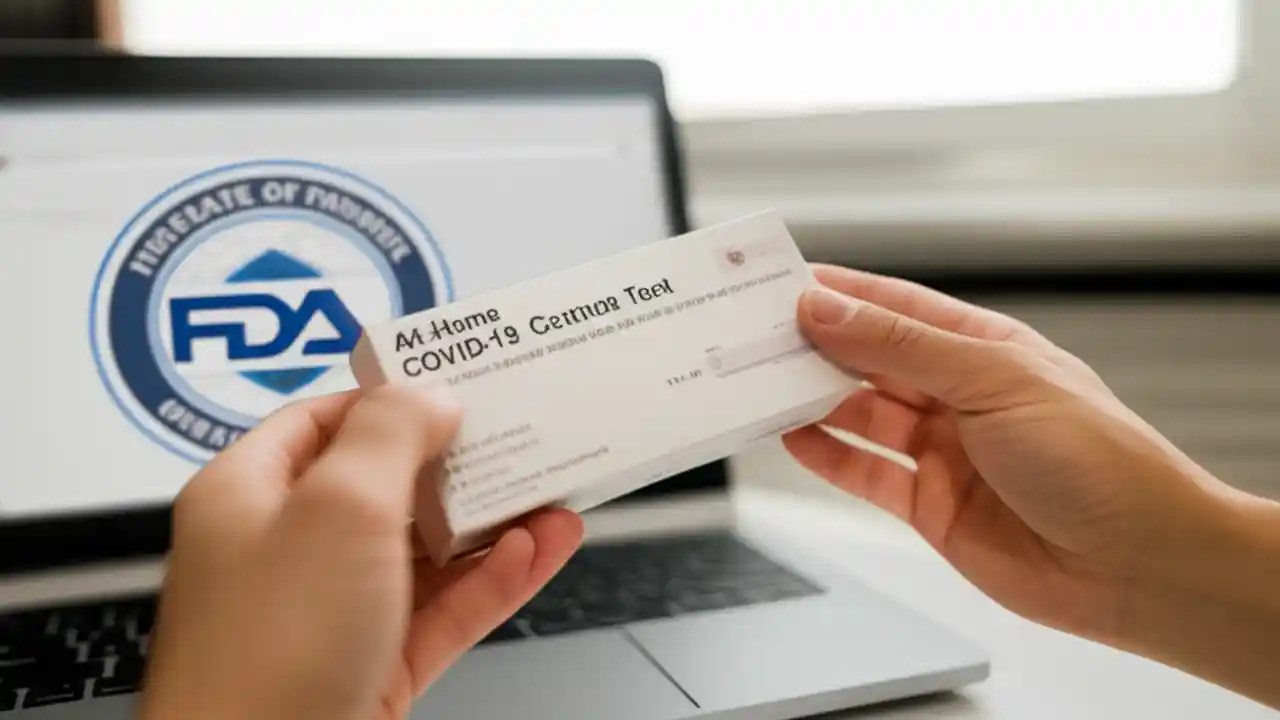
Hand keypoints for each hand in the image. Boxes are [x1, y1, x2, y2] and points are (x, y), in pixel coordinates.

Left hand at [140, 387, 583, 719]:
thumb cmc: (264, 655)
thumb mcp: (336, 508)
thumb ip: (389, 435)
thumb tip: (429, 395)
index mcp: (247, 496)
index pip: (325, 421)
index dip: (392, 399)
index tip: (455, 385)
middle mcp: (287, 551)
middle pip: (387, 486)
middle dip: (459, 462)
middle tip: (520, 436)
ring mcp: (333, 614)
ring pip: (427, 551)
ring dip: (494, 523)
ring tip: (551, 491)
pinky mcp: (373, 666)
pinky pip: (445, 610)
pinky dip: (495, 580)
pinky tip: (539, 551)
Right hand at [784, 265, 1279, 706]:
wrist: (1137, 564)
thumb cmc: (1096, 459)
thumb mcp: (992, 381)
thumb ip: (901, 347)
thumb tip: (827, 310)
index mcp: (984, 349)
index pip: (896, 308)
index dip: (840, 294)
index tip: (784, 282)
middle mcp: (960, 396)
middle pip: (870, 360)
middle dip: (815, 346)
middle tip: (755, 335)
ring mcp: (943, 452)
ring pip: (861, 414)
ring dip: (812, 399)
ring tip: (759, 384)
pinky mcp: (931, 506)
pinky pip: (866, 473)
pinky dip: (827, 456)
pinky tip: (793, 438)